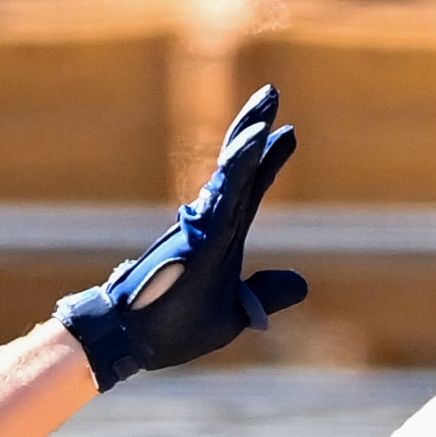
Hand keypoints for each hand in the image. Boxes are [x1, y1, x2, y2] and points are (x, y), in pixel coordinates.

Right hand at [57, 84, 309, 387]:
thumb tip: (302, 283)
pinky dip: (241, 166)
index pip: (249, 192)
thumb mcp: (232, 315)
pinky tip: (255, 141)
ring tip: (268, 103)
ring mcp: (202, 226)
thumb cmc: (171, 330)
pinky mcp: (198, 234)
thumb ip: (265, 295)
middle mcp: (210, 225)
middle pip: (240, 169)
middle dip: (256, 130)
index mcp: (220, 240)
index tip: (289, 134)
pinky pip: (225, 194)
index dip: (268, 163)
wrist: (133, 344)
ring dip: (249, 136)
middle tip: (272, 93)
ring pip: (232, 173)